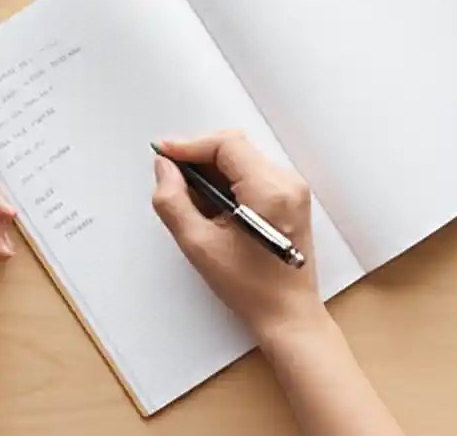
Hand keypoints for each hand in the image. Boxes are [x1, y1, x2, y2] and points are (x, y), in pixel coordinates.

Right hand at [152, 131, 326, 342]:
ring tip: (191, 197)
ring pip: (242, 159)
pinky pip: (253, 174)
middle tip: (171, 175)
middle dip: (199, 157)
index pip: (226, 144)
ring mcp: (292, 189)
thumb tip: (164, 169)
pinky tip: (212, 205)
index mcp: (270, 190)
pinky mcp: (290, 198)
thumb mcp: (199, 245)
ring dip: (212, 170)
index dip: (190, 145)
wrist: (287, 313)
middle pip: (235, 148)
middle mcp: (287, 183)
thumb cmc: (251, 288)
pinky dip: (228, 181)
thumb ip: (174, 201)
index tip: (164, 153)